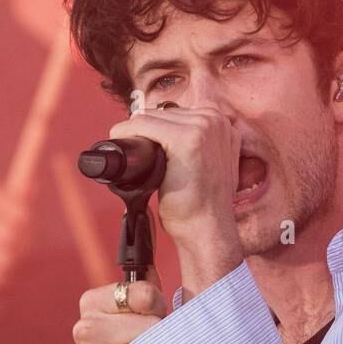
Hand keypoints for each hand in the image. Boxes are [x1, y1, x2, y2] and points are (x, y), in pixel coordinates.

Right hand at [73, 243, 166, 343]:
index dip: (160, 307)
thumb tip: (146, 222)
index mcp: (92, 301)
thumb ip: (146, 277)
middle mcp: (83, 328)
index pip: (144, 294)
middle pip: (149, 326)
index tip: (156, 315)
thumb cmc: (138, 340)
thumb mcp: (145, 306)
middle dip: (162, 336)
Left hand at [108, 102, 243, 292]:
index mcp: (223, 123)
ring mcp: (203, 128)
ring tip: (133, 157)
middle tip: (137, 157)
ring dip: (136, 134)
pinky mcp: (186, 138)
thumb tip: (167, 137)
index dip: (157, 129)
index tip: (145, 146)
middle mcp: (216, 120)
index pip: (177, 114)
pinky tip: (119, 141)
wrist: (207, 230)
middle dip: (146, 132)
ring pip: (152, 118)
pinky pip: (144, 125)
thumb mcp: (210, 166)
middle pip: (164, 113)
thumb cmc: (203, 205)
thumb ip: (200, 146)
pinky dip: (127, 132)